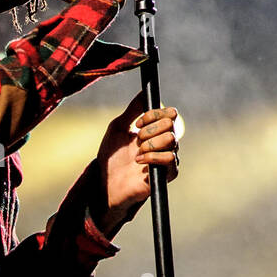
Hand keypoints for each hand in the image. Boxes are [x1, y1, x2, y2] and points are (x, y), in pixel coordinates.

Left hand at [91, 93, 179, 235]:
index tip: (136, 123)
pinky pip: (171, 158)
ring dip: (150, 144)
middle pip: (171, 124)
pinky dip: (152, 156)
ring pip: (171, 139)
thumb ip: (132, 110)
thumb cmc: (111, 157)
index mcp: (156, 130)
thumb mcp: (118, 128)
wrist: (105, 183)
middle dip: (150, 129)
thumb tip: (144, 92)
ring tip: (136, 153)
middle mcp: (165, 142)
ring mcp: (168, 158)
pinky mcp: (168, 174)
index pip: (170, 114)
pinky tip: (138, 161)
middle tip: (136, 139)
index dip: (154, 114)